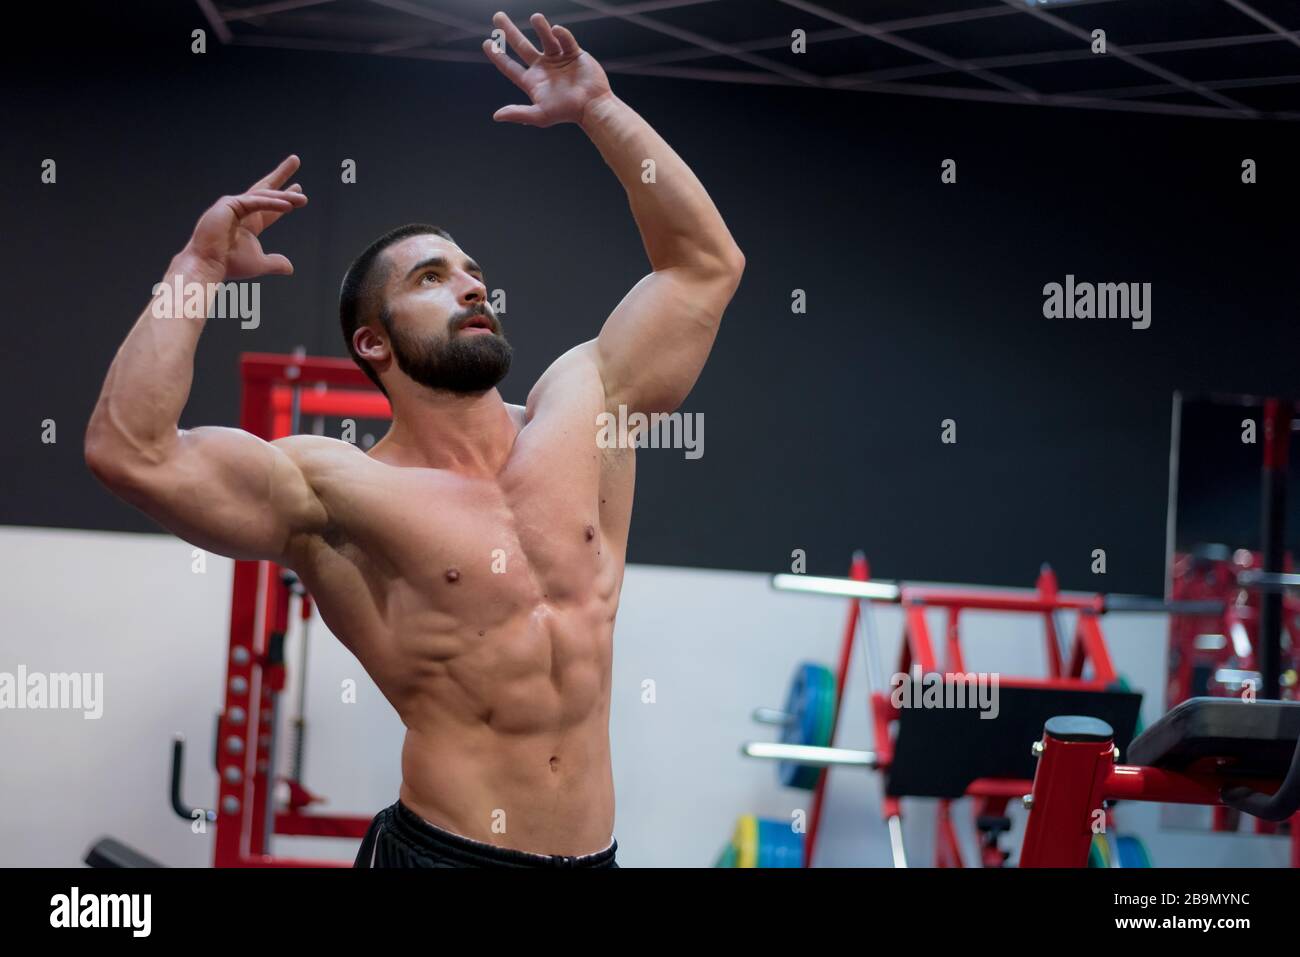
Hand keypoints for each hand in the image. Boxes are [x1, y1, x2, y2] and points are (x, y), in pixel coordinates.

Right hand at [184, 155, 308, 280]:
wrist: (209, 264)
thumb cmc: (230, 264)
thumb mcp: (260, 263)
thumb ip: (275, 263)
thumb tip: (290, 268)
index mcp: (249, 222)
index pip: (270, 207)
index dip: (285, 198)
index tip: (298, 188)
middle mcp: (242, 210)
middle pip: (266, 189)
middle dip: (281, 175)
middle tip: (295, 160)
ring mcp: (234, 205)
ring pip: (264, 197)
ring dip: (285, 197)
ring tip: (302, 199)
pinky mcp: (229, 205)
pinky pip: (255, 202)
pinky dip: (272, 203)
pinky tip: (288, 205)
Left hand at [482, 11, 611, 127]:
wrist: (592, 106)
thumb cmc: (567, 112)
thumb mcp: (540, 115)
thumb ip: (519, 113)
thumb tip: (497, 116)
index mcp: (532, 81)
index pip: (510, 66)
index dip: (497, 55)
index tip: (487, 42)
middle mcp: (543, 68)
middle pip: (521, 46)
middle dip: (509, 31)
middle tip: (497, 16)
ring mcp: (558, 59)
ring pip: (544, 38)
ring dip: (540, 27)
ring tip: (536, 17)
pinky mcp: (574, 54)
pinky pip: (565, 39)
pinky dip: (561, 33)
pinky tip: (557, 30)